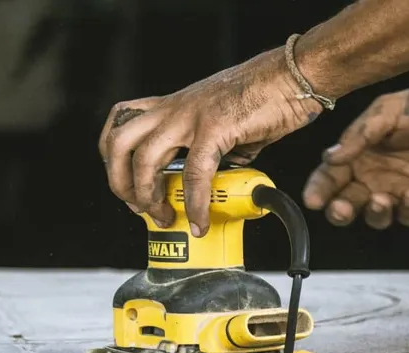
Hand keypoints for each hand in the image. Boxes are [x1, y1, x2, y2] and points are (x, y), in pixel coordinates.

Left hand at [98, 48, 322, 236]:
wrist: (294, 75)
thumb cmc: (265, 95)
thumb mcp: (222, 124)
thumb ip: (211, 151)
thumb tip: (213, 182)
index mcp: (172, 106)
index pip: (119, 127)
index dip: (114, 164)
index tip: (130, 191)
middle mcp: (174, 109)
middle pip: (118, 143)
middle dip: (119, 183)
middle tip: (138, 208)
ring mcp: (191, 116)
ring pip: (144, 158)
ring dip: (148, 196)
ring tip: (165, 217)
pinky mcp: (215, 126)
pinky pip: (194, 173)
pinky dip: (195, 203)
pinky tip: (201, 219)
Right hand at [302, 83, 408, 228]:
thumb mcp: (387, 111)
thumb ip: (360, 134)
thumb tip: (330, 157)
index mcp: (356, 156)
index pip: (329, 177)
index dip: (318, 190)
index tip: (312, 200)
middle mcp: (371, 179)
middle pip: (345, 203)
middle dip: (339, 211)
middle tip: (340, 209)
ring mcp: (396, 193)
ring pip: (374, 216)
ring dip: (373, 214)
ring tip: (381, 200)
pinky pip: (408, 217)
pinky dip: (407, 212)